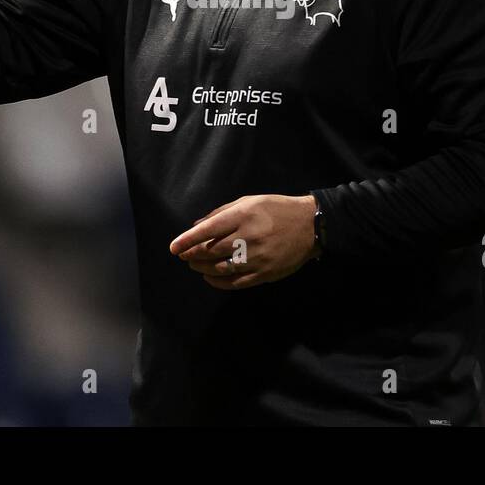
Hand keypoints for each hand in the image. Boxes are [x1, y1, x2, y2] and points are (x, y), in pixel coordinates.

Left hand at [169, 193, 317, 290]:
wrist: (310, 225)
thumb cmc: (277, 209)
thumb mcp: (250, 201)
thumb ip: (222, 213)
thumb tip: (196, 226)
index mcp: (244, 216)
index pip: (208, 230)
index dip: (188, 240)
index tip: (174, 247)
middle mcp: (249, 237)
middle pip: (211, 251)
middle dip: (192, 255)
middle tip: (184, 256)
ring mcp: (258, 258)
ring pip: (221, 268)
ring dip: (203, 268)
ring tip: (194, 265)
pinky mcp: (265, 273)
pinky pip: (236, 282)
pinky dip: (219, 282)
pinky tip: (210, 278)